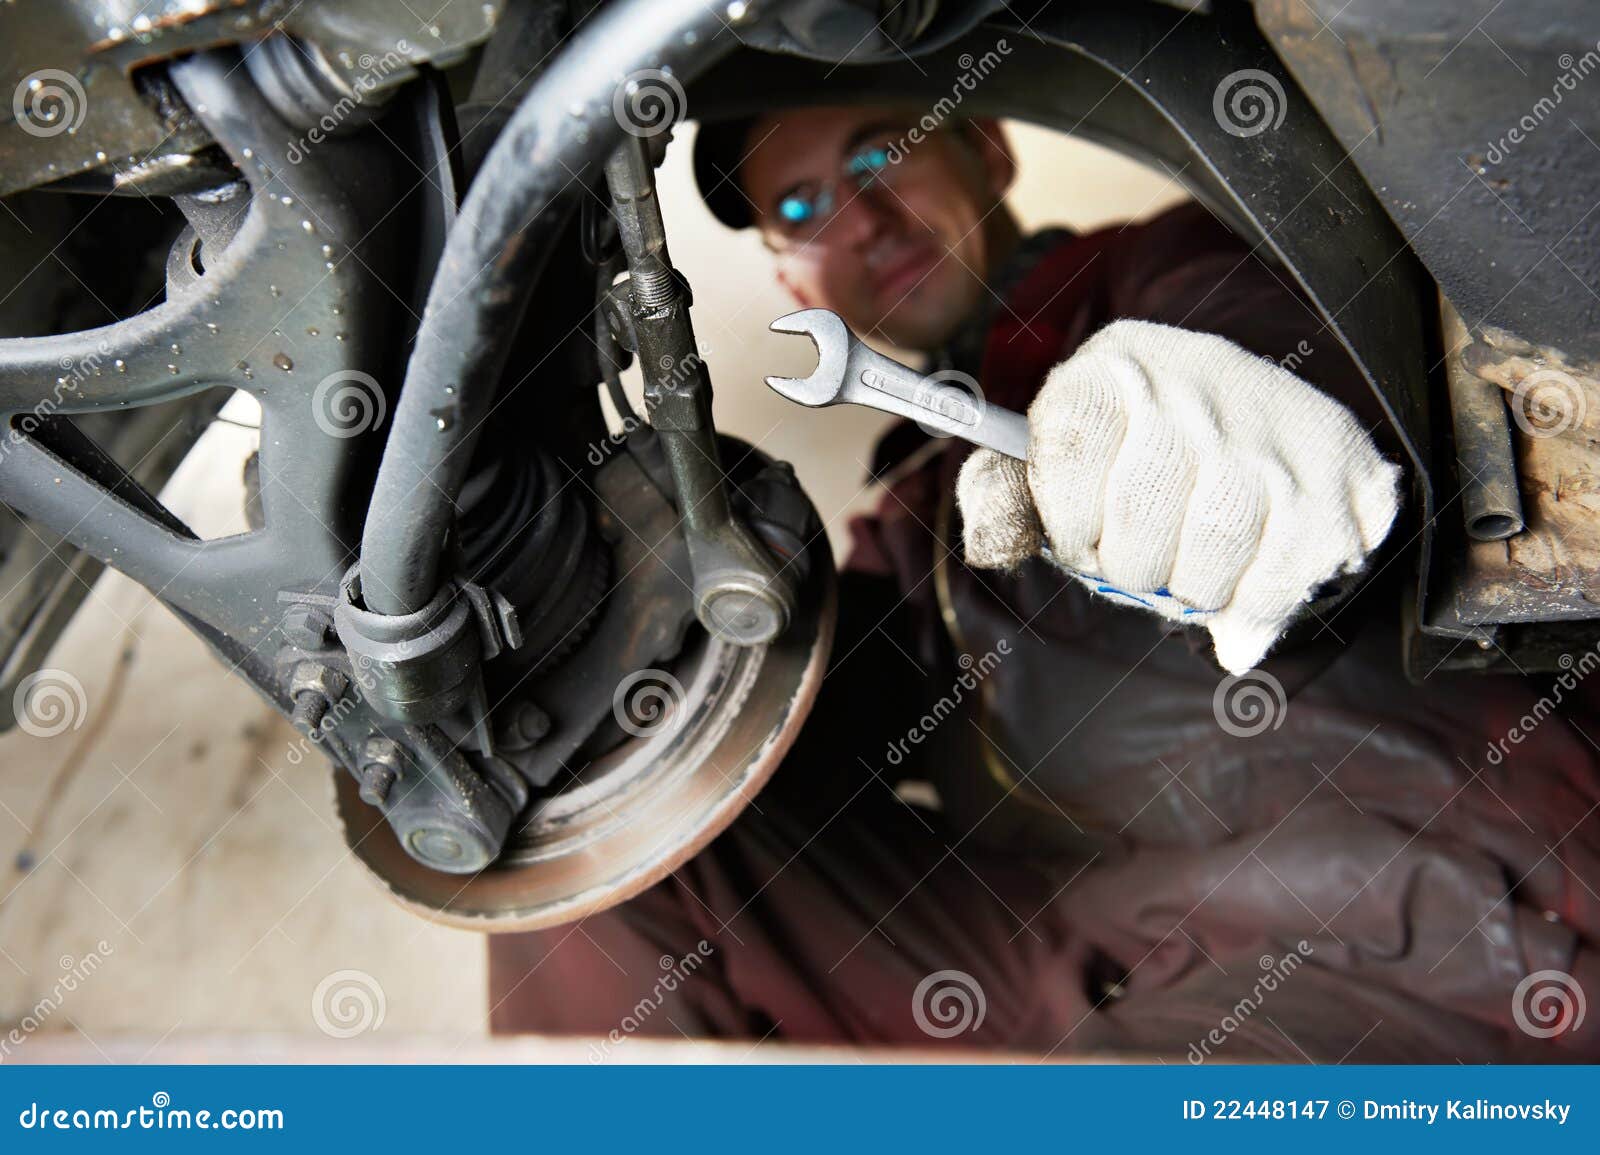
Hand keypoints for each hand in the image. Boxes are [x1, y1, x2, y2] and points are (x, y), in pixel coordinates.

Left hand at [957, 320, 1400, 672]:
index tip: (1086, 542)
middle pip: (1142, 518)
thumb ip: (1007, 496)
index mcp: (1110, 370)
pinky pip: (1288, 573)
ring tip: (1194, 571)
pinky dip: (1258, 612)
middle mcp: (1191, 379)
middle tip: (1146, 561)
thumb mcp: (1060, 451)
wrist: (1255, 410)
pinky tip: (1243, 611)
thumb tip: (990, 546)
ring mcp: (1268, 420)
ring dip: (1196, 590)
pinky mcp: (1337, 461)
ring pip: (1214, 552)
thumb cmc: (1136, 450)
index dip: (1073, 528)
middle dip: (1135, 566)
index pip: (1068, 457)